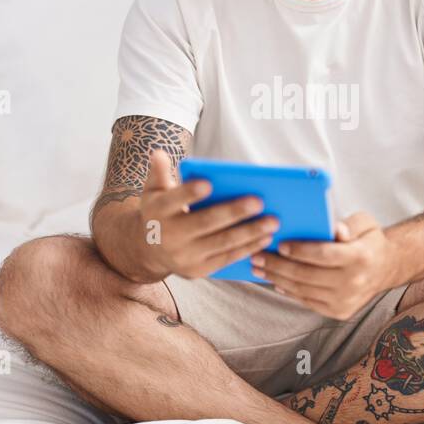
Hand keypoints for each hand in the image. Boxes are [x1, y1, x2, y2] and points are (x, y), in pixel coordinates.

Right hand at [139, 149, 278, 278]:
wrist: (150, 250)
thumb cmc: (161, 212)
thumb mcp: (153, 191)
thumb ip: (159, 172)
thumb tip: (159, 153)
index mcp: (158, 212)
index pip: (173, 200)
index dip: (190, 193)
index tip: (208, 183)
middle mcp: (169, 236)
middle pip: (205, 222)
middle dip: (233, 212)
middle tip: (259, 201)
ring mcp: (184, 257)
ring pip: (222, 242)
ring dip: (250, 232)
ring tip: (273, 221)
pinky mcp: (199, 270)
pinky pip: (227, 258)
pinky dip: (248, 248)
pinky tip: (266, 237)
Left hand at [250, 211, 396, 319]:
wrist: (386, 269)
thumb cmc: (369, 240)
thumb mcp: (366, 223)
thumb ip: (350, 224)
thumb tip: (336, 230)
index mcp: (361, 257)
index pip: (325, 255)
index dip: (300, 251)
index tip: (280, 244)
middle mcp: (354, 282)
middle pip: (308, 275)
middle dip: (278, 265)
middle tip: (257, 255)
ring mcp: (346, 301)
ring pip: (303, 290)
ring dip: (277, 279)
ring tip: (259, 267)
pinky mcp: (339, 312)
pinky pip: (307, 301)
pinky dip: (289, 291)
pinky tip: (275, 280)